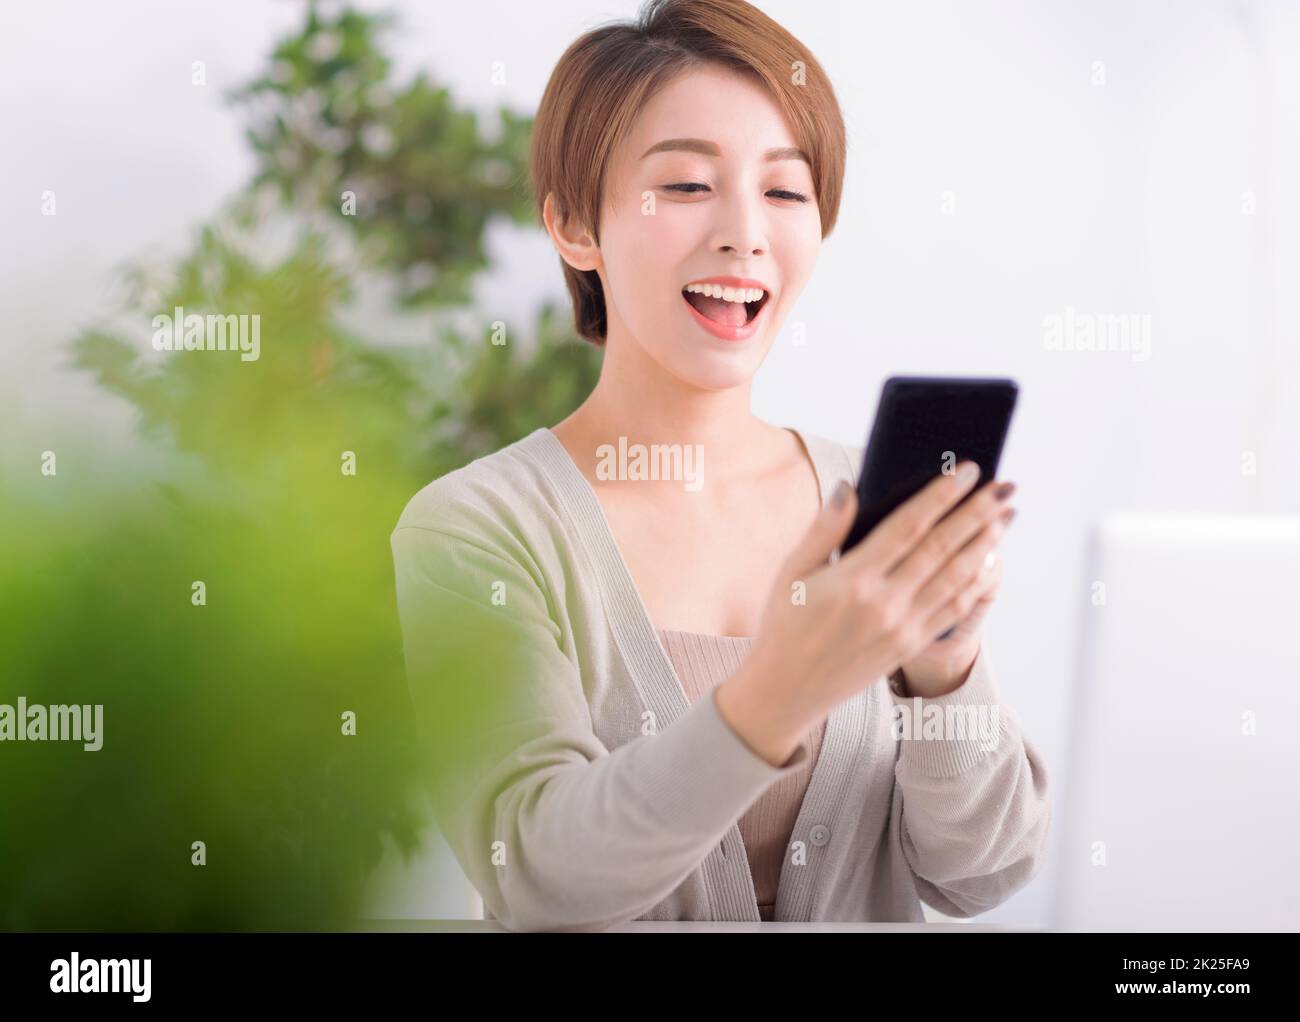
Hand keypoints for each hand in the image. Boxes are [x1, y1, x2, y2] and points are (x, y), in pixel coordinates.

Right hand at [716, 462, 1015, 765]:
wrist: (787, 691)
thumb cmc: (784, 626)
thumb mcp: (792, 572)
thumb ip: (824, 528)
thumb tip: (850, 487)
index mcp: (853, 580)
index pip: (908, 526)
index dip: (941, 495)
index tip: (967, 470)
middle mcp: (884, 604)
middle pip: (942, 548)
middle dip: (977, 513)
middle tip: (1004, 486)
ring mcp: (902, 628)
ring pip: (956, 578)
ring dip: (985, 544)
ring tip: (1006, 516)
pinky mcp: (910, 646)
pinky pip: (952, 611)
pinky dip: (975, 583)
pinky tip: (988, 562)